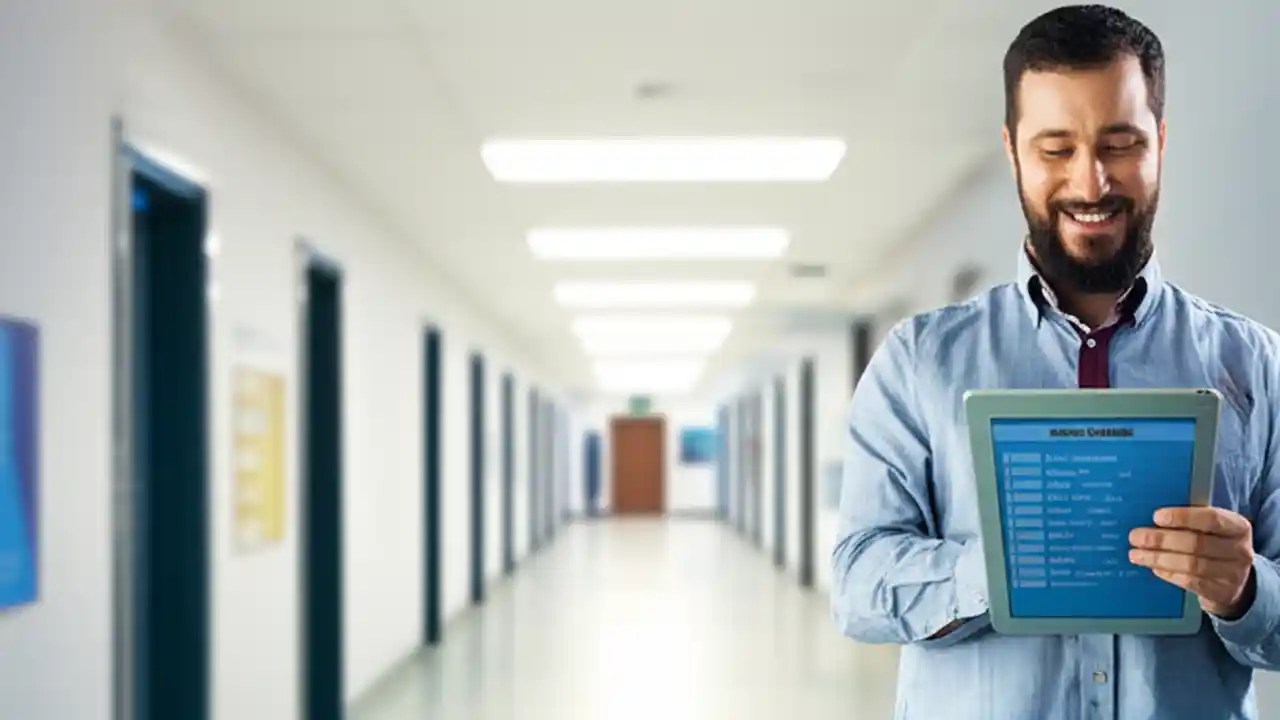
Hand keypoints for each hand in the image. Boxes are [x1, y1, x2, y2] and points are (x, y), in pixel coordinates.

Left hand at [1129, 507, 1255, 618]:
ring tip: (1136, 554)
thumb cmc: (1215, 544)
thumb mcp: (1211, 529)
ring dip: (1158, 558)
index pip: (1212, 518)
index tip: (1156, 517)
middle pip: (1196, 543)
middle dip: (1161, 539)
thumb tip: (1151, 518)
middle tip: (1135, 537)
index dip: (1183, 517)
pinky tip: (1153, 567)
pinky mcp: (1220, 592)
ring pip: (1190, 565)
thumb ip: (1189, 521)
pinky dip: (1168, 573)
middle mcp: (1239, 550)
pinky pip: (1190, 582)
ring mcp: (1232, 574)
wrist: (1236, 580)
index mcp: (1238, 527)